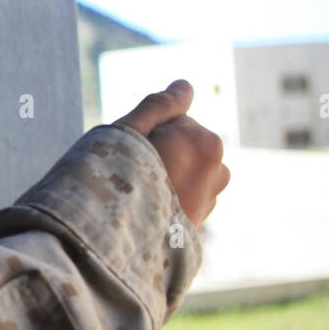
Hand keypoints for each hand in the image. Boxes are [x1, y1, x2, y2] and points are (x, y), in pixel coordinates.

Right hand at [113, 79, 230, 226]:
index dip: (145, 133)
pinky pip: (182, 198)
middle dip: (159, 153)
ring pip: (183, 172)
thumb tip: (185, 85)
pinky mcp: (200, 225)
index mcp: (205, 142)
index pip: (174, 122)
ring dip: (163, 176)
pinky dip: (165, 200)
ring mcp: (211, 200)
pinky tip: (143, 211)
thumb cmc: (113, 180)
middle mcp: (218, 170)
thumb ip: (161, 106)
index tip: (127, 152)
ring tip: (135, 195)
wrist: (110, 243)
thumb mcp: (129, 131)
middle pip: (182, 146)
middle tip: (129, 174)